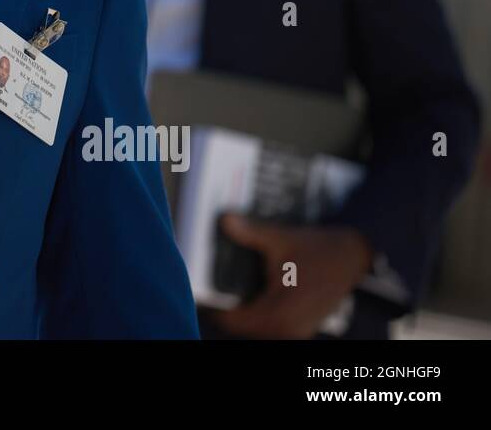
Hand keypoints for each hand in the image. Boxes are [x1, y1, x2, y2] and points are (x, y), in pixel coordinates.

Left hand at [210, 215, 372, 338]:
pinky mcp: (299, 327)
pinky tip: (244, 294)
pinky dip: (254, 313)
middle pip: (241, 325)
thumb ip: (252, 233)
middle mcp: (288, 328)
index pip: (233, 321)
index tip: (198, 288)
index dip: (213, 306)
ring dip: (239, 312)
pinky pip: (267, 326)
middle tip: (206, 284)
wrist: (354, 257)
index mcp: (281, 313)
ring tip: (221, 288)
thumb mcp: (282, 239)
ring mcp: (295, 330)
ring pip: (254, 328)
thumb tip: (225, 221)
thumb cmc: (319, 249)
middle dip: (223, 307)